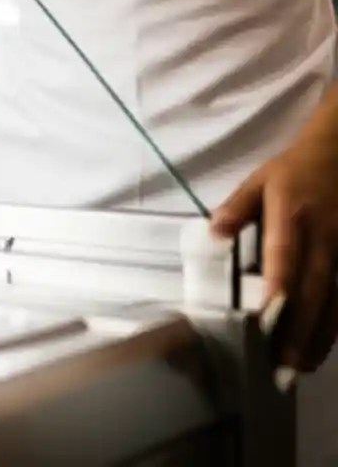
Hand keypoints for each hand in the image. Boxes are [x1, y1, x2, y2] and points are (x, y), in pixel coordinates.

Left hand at [212, 132, 337, 373]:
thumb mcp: (260, 180)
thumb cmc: (295, 170)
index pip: (285, 256)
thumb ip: (236, 208)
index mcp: (293, 217)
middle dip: (299, 330)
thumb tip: (213, 232)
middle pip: (313, 289)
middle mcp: (322, 239)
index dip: (279, 285)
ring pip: (334, 301)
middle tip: (282, 366)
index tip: (268, 313)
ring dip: (317, 337)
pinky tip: (318, 349)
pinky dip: (332, 326)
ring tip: (298, 368)